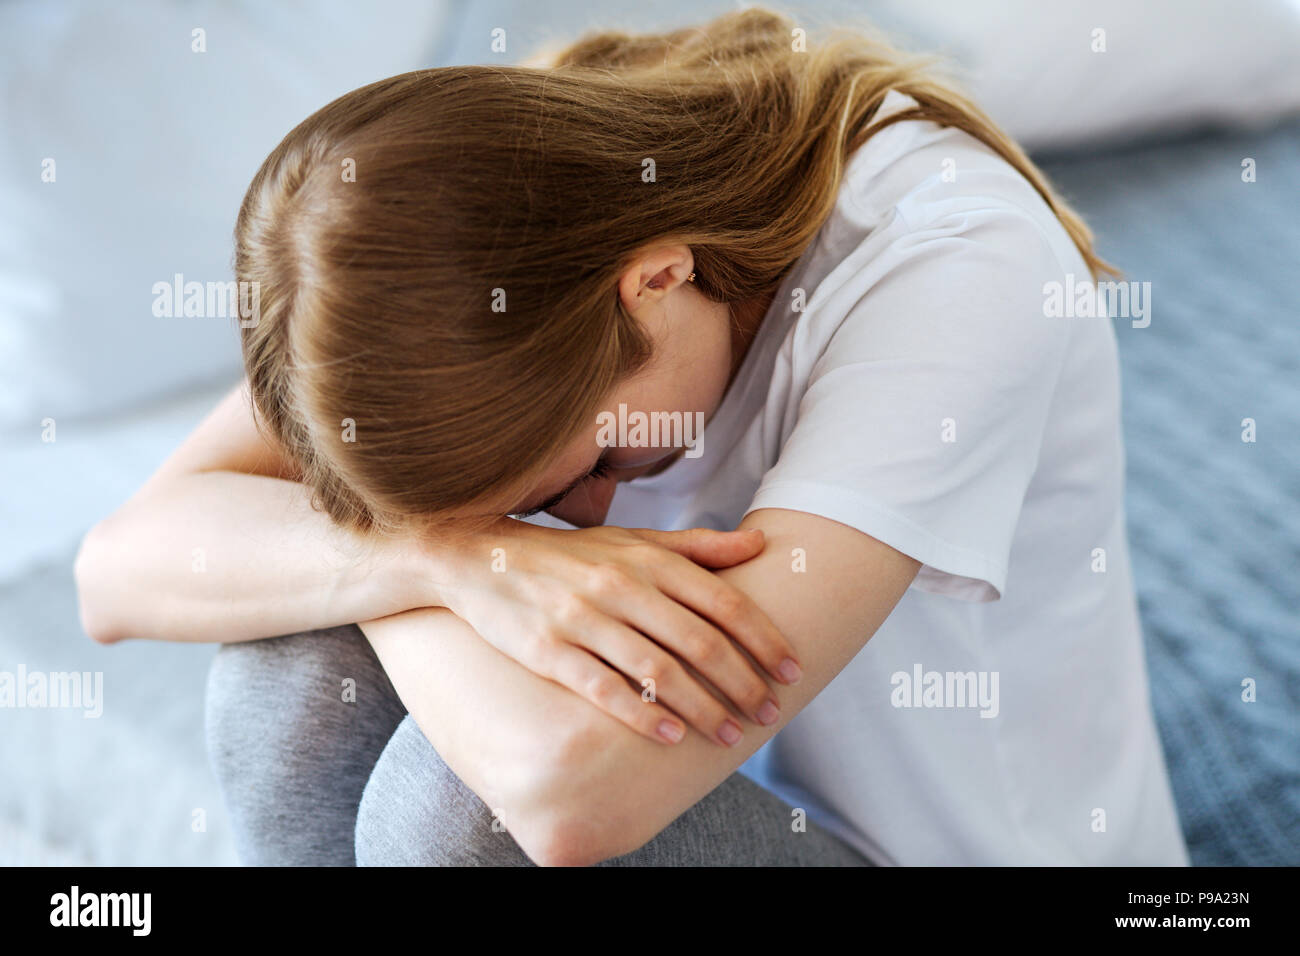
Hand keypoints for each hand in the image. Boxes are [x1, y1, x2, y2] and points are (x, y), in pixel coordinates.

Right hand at [429, 520, 802, 746]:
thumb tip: (762, 542)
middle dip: (743, 683)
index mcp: (647, 558)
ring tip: (729, 735)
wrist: (480, 557)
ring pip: (658, 670)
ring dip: (701, 709)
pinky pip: (602, 688)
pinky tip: (668, 737)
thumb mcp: (633, 540)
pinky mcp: (548, 649)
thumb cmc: (568, 555)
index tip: (791, 670)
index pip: (722, 600)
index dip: (763, 638)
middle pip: (699, 642)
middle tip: (768, 714)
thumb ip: (697, 546)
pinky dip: (639, 714)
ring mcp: (582, 617)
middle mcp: (620, 585)